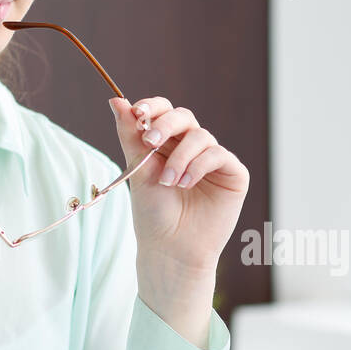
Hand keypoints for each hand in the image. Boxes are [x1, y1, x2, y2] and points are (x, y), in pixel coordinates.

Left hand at [108, 97, 248, 274]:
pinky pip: (218, 155)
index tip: (137, 112)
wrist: (170, 249)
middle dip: (165, 125)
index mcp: (168, 145)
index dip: (153, 107)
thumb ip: (130, 136)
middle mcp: (192, 149)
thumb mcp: (138, 170)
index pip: (164, 112)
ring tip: (168, 182)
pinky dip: (198, 165)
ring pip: (201, 136)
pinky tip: (186, 184)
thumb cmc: (153, 214)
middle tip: (150, 142)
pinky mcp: (233, 175)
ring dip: (181, 156)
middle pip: (184, 117)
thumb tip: (116, 100)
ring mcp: (214, 161)